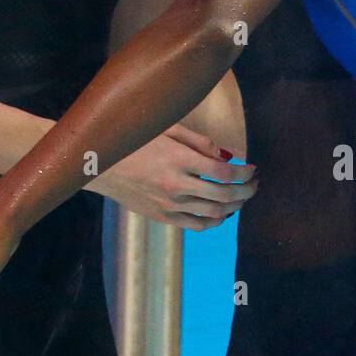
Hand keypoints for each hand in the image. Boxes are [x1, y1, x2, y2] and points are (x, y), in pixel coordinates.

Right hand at [90, 125, 256, 228]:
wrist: (99, 166)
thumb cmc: (134, 141)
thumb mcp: (165, 130)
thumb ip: (199, 141)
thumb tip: (228, 156)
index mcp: (177, 159)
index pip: (223, 172)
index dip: (244, 172)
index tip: (252, 168)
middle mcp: (175, 185)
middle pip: (224, 195)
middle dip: (247, 191)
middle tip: (255, 184)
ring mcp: (168, 204)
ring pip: (214, 213)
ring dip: (235, 206)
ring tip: (243, 197)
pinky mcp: (162, 217)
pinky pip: (197, 225)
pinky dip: (215, 221)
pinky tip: (223, 212)